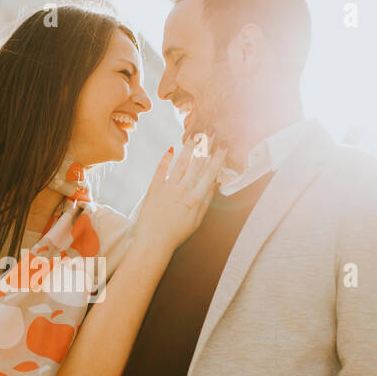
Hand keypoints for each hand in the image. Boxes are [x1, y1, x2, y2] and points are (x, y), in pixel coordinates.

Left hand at [133, 134, 225, 253]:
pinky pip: (161, 170)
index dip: (217, 158)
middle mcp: (183, 191)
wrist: (154, 242)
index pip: (210, 173)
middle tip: (211, 133)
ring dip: (188, 148)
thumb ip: (206, 200)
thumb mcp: (197, 220)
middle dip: (205, 147)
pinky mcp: (154, 189)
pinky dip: (166, 159)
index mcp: (196, 199)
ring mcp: (168, 188)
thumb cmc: (176, 234)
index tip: (223, 146)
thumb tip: (215, 183)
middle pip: (197, 164)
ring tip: (194, 136)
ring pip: (180, 164)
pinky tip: (170, 149)